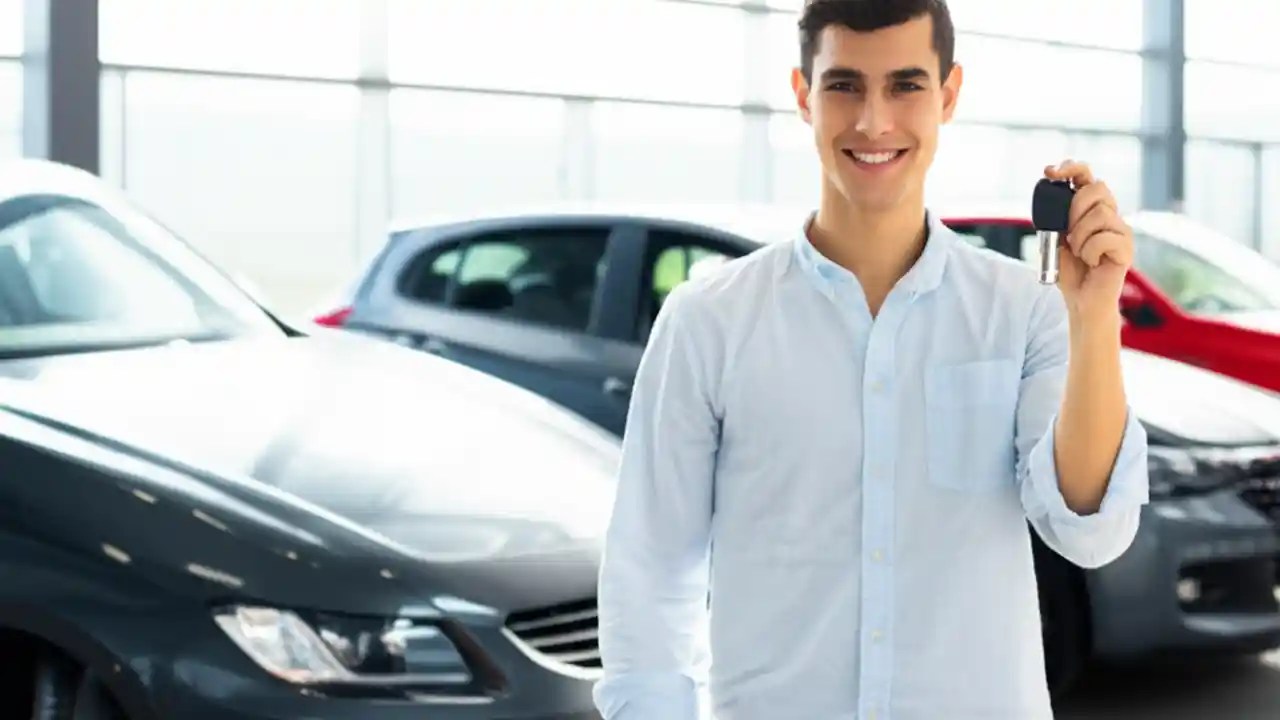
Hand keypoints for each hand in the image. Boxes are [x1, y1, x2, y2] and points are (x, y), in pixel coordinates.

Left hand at [1043, 160, 1133, 320]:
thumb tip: (1051, 185)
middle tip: (1068, 234)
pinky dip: (1090, 252)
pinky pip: (1104, 238)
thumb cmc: (1070, 269)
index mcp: (1091, 208)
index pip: (1086, 176)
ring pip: (1099, 214)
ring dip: (1080, 237)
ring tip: (1081, 253)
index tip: (1050, 172)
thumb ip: (1055, 214)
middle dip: (1074, 209)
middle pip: (1096, 188)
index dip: (1071, 168)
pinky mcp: (1127, 247)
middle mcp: (1110, 214)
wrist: (1081, 299)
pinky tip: (1093, 263)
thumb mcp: (1054, 236)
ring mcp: (1121, 230)